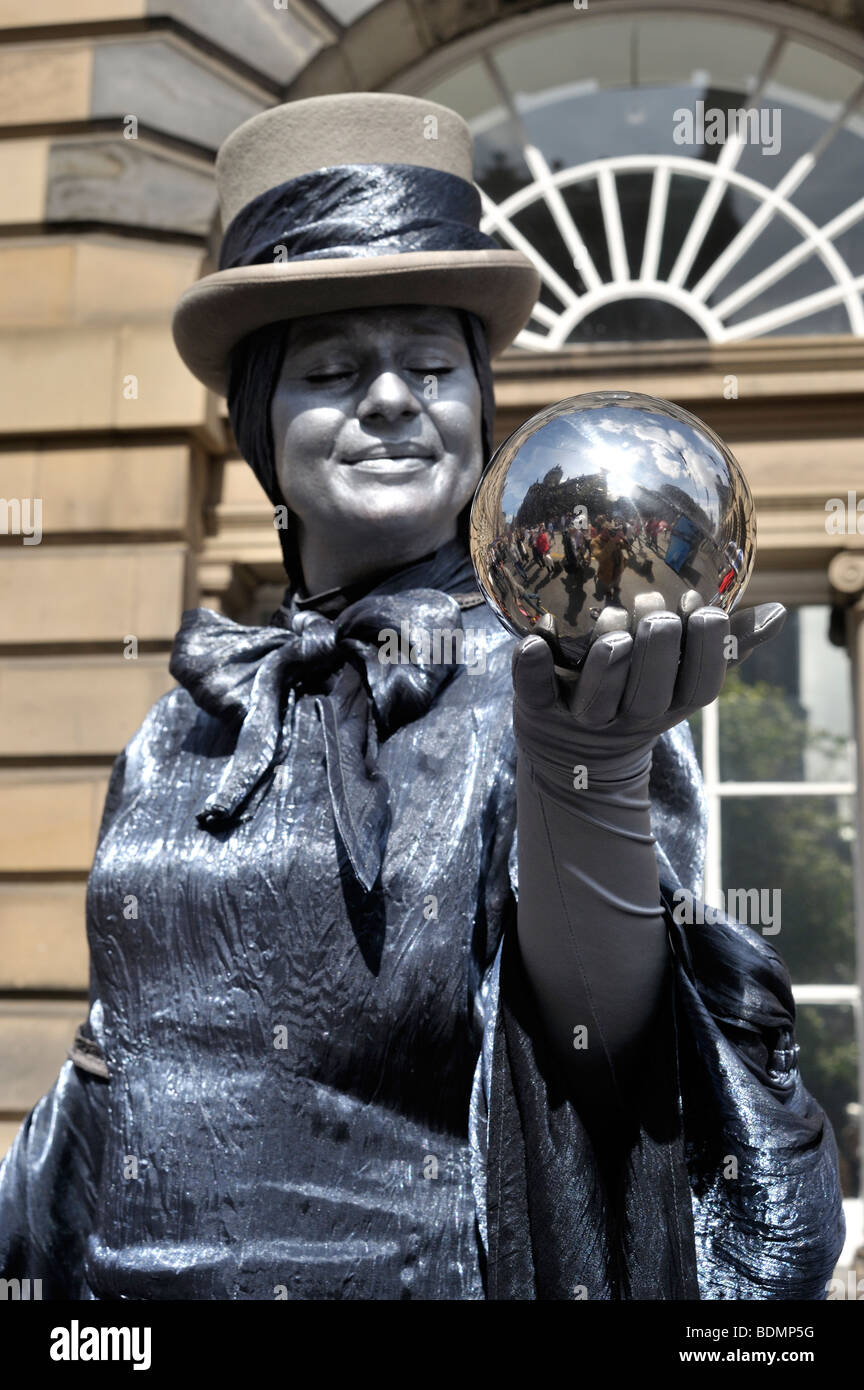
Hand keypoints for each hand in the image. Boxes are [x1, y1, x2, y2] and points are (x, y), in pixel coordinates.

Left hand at [512, 593, 785, 785]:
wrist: (572, 755)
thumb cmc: (636, 696)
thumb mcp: (681, 679)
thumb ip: (725, 646)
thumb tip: (780, 613)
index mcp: (669, 705)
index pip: (699, 687)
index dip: (705, 652)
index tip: (705, 611)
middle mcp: (628, 717)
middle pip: (650, 695)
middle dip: (658, 651)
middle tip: (657, 613)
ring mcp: (581, 718)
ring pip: (598, 699)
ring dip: (608, 663)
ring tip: (615, 629)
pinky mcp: (536, 710)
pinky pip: (532, 692)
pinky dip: (530, 669)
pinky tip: (532, 641)